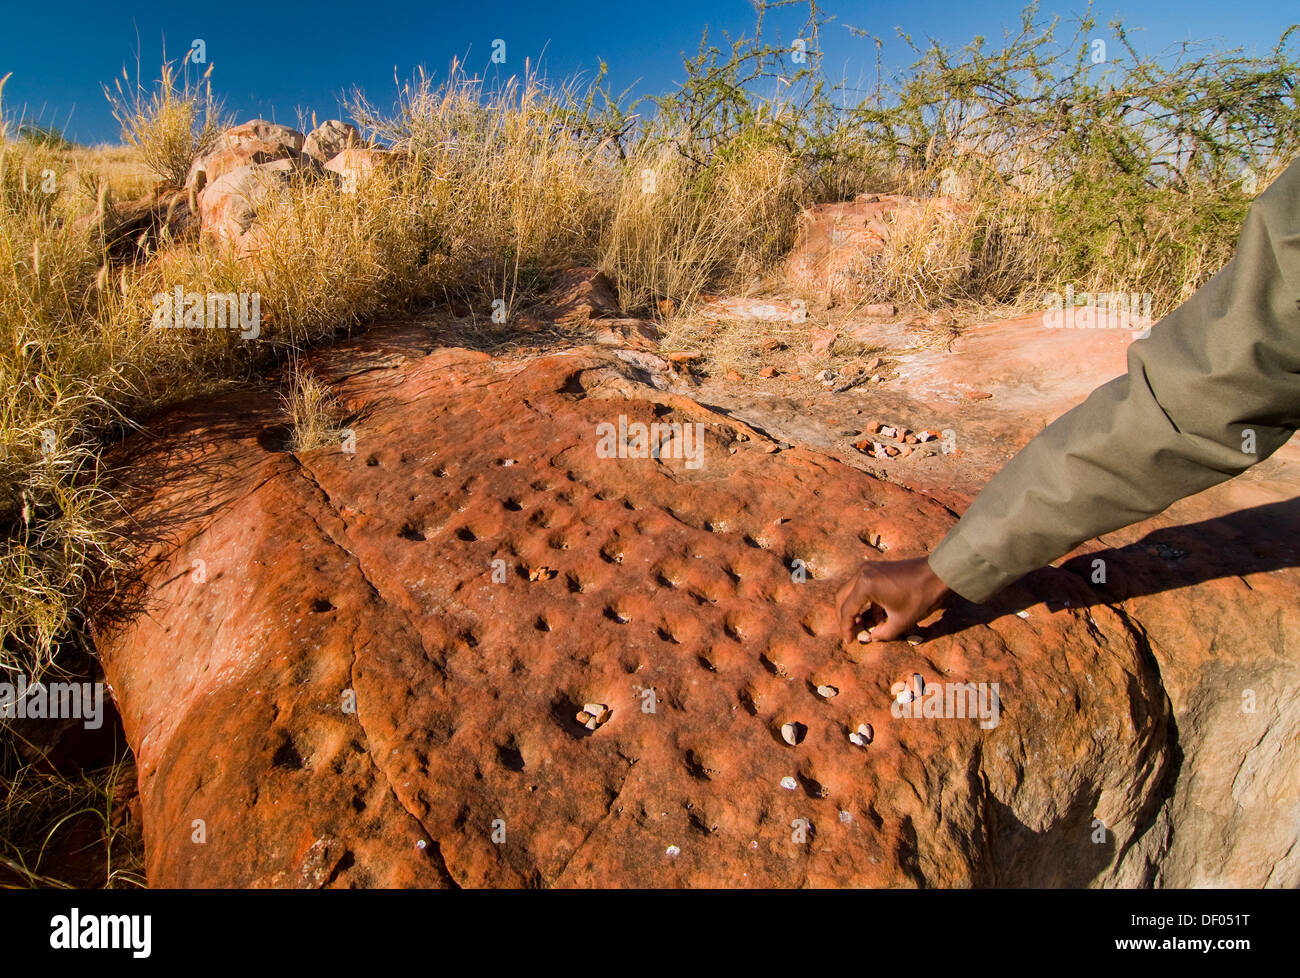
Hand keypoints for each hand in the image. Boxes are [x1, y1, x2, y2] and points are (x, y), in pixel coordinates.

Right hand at [836, 556, 951, 643]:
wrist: (938, 574)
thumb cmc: (920, 597)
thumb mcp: (901, 622)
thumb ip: (883, 634)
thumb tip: (872, 637)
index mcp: (865, 585)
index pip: (848, 610)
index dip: (846, 628)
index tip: (848, 640)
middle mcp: (862, 573)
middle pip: (842, 597)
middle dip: (844, 616)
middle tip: (849, 631)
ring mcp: (869, 568)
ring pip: (851, 591)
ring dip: (854, 608)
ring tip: (863, 624)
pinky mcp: (876, 568)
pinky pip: (862, 585)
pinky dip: (864, 600)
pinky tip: (877, 614)